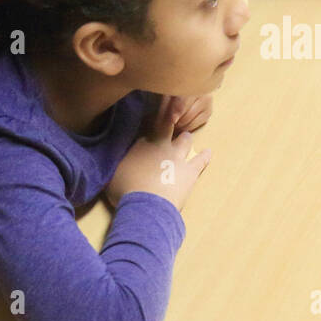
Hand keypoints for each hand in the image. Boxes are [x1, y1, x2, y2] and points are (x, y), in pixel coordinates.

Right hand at [107, 97, 209, 212]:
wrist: (146, 205)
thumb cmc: (125, 191)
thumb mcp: (113, 174)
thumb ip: (117, 163)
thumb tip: (113, 159)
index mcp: (140, 144)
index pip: (145, 130)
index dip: (148, 127)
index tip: (148, 123)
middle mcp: (160, 145)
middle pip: (167, 127)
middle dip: (169, 120)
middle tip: (171, 116)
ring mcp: (177, 156)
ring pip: (184, 140)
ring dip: (185, 138)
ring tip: (186, 136)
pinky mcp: (190, 171)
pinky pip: (200, 161)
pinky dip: (205, 156)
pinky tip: (208, 152)